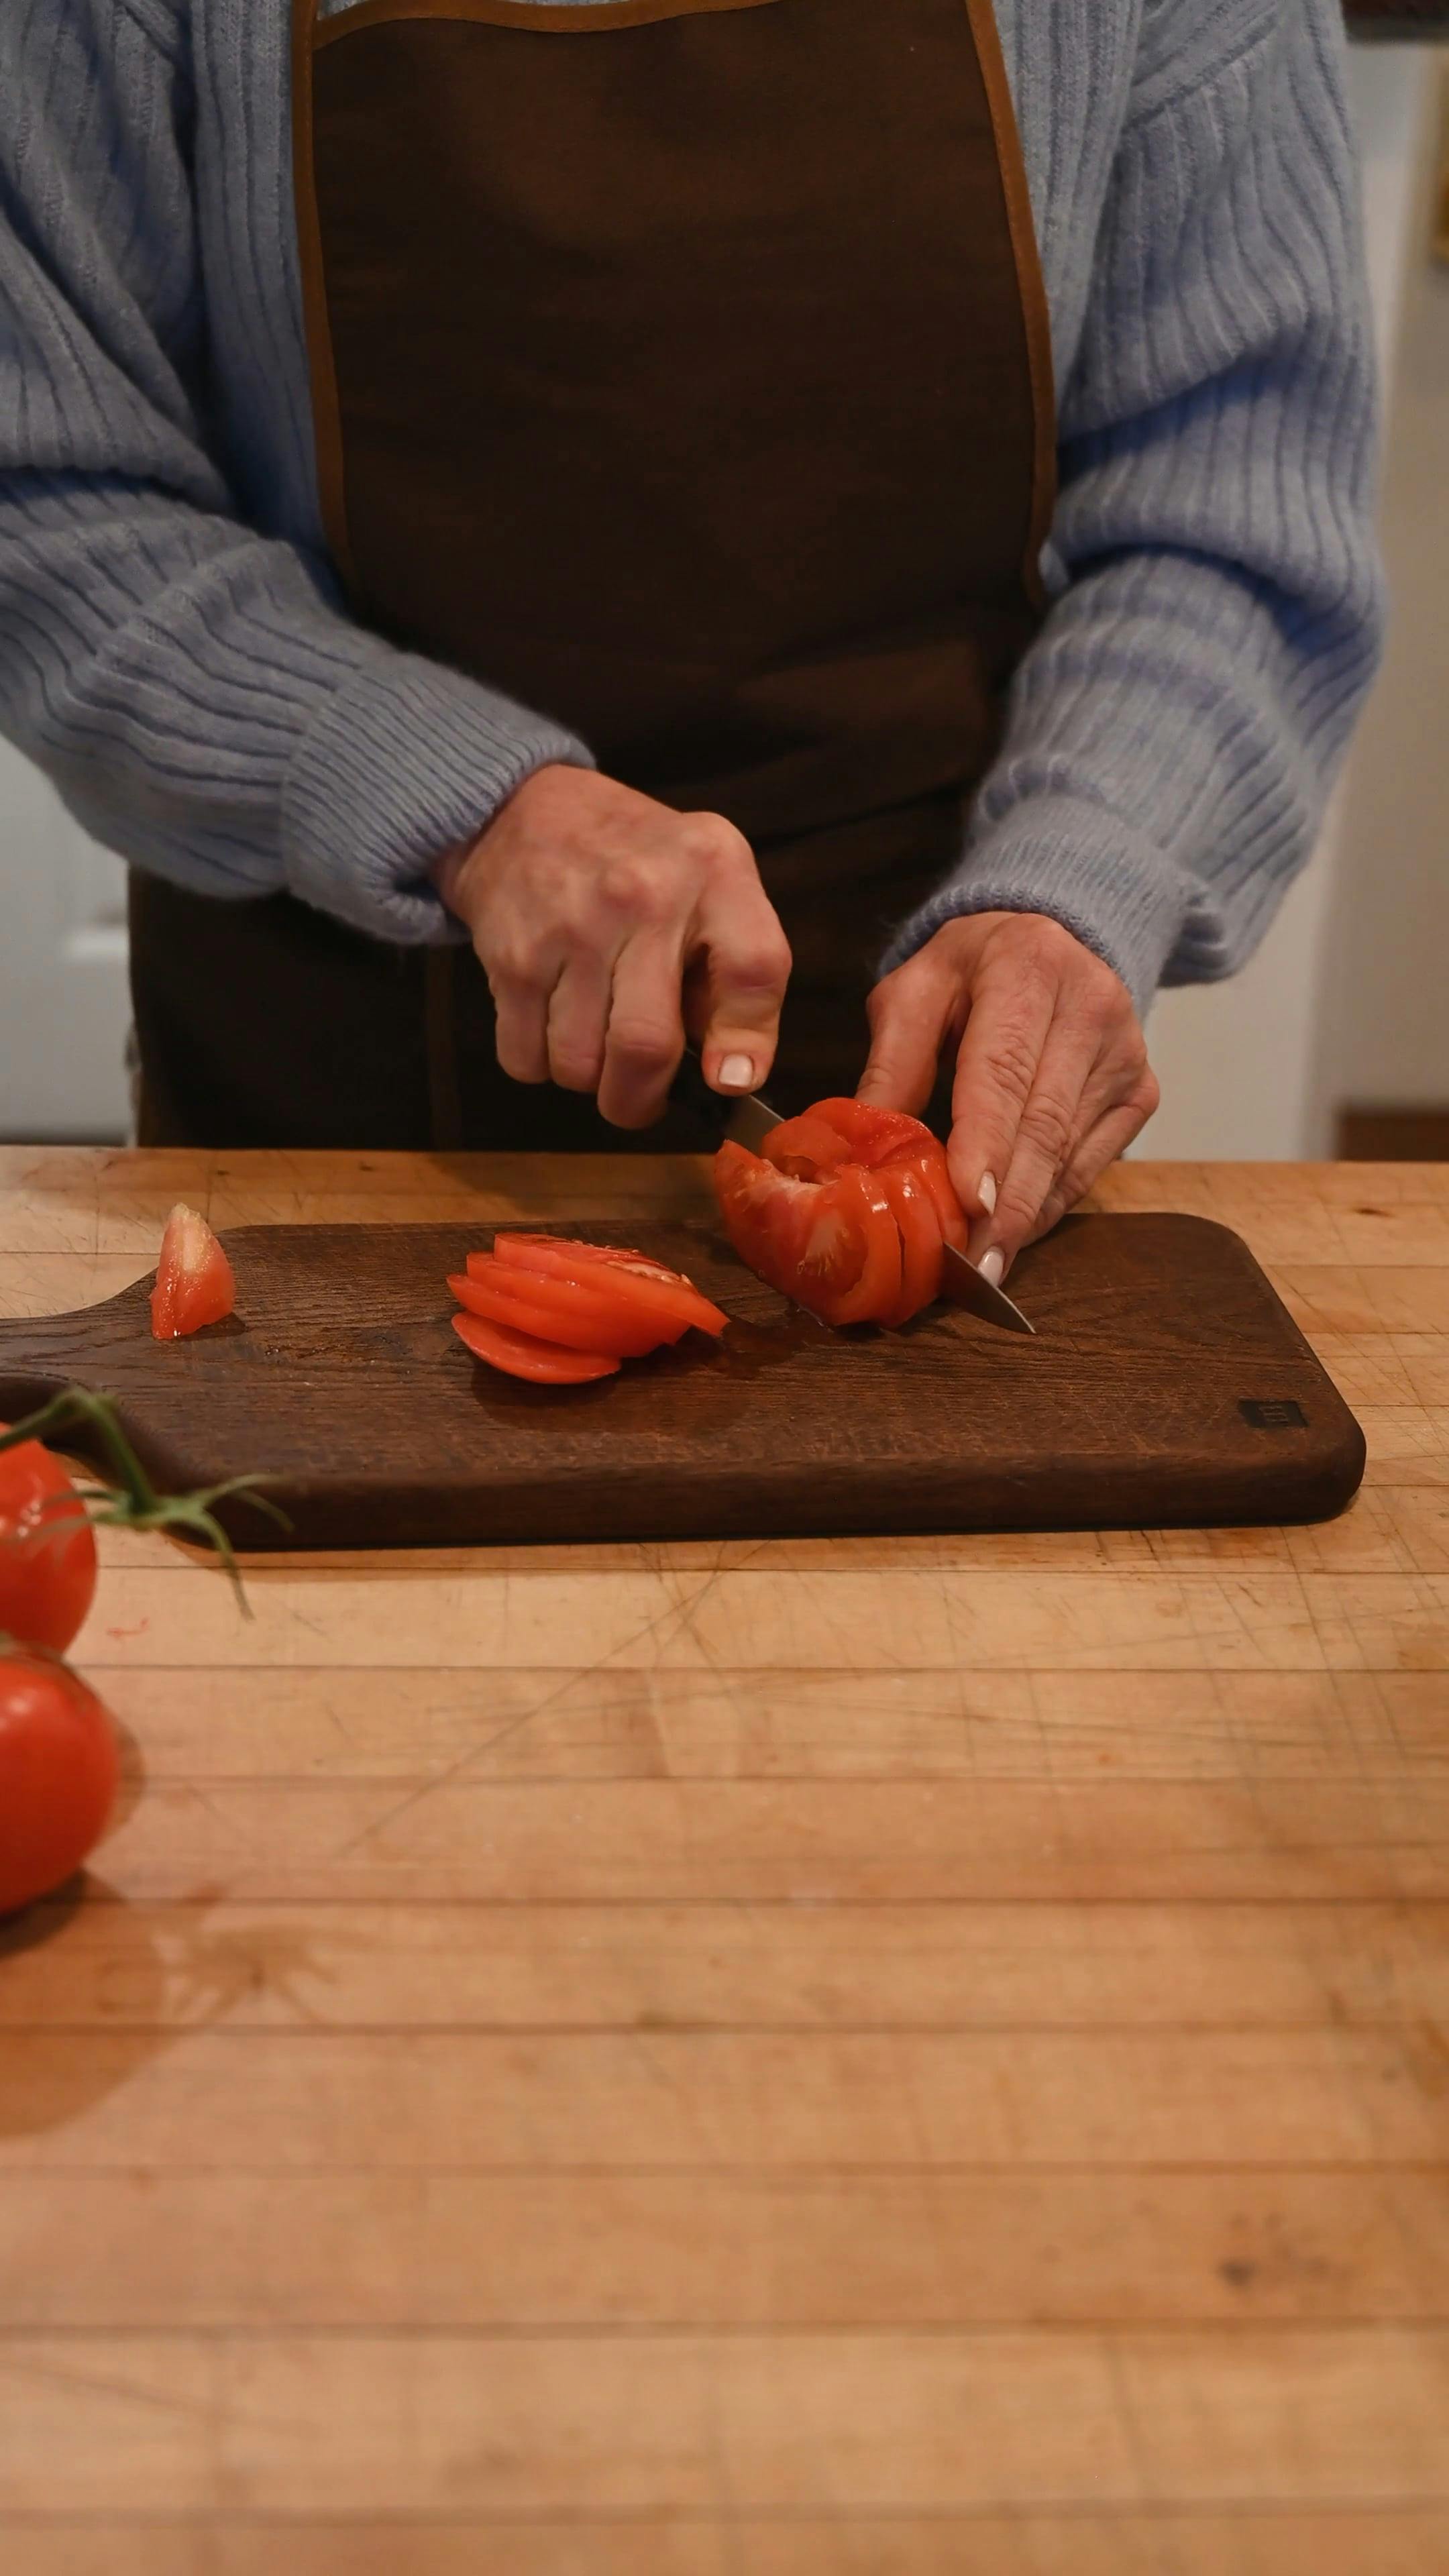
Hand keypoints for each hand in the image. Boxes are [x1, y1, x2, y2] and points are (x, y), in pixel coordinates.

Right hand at [433, 766, 791, 1128]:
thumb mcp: (711, 880)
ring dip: (587, 1078)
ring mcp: (571, 928)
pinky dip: (539, 1063)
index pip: (753, 967)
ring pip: (578, 1065)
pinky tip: (552, 1020)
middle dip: (641, 1099)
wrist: (520, 812)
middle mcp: (644, 896)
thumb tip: (729, 1076)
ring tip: (593, 1037)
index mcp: (714, 873)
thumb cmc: (637, 865)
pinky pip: (526, 1059)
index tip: (729, 1082)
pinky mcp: (512, 957)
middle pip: (645, 1045)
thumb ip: (733, 968)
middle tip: (640, 1097)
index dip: (747, 1040)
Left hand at [858, 913, 1158, 1278]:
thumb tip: (867, 1150)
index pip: (1005, 1067)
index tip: (970, 1204)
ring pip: (1072, 1153)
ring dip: (1026, 1215)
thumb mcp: (915, 993)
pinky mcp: (1141, 1089)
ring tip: (985, 1264)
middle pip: (1046, 1122)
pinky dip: (1050, 1205)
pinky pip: (1092, 1165)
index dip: (989, 1141)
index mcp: (1028, 966)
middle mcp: (1092, 1006)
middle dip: (1007, 1203)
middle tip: (972, 1266)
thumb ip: (893, 1063)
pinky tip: (1015, 1234)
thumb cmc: (969, 974)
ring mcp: (1126, 1052)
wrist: (1050, 940)